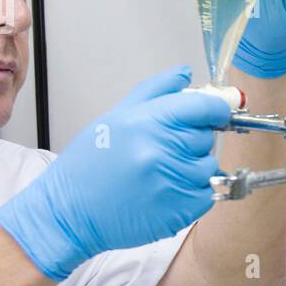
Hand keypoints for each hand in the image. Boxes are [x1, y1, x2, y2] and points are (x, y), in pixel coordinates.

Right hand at [0, 66, 230, 280]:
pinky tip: (164, 191)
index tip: (214, 114)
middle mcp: (164, 151)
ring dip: (192, 168)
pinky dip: (193, 193)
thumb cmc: (89, 164)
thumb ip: (156, 91)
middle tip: (163, 150)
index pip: (205, 107)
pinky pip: (207, 194)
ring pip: (209, 167)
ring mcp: (174, 182)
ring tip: (159, 173)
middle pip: (207, 137)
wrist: (70, 212)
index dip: (215, 110)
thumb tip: (185, 74)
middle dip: (192, 140)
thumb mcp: (116, 116)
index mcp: (149, 122)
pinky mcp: (180, 211)